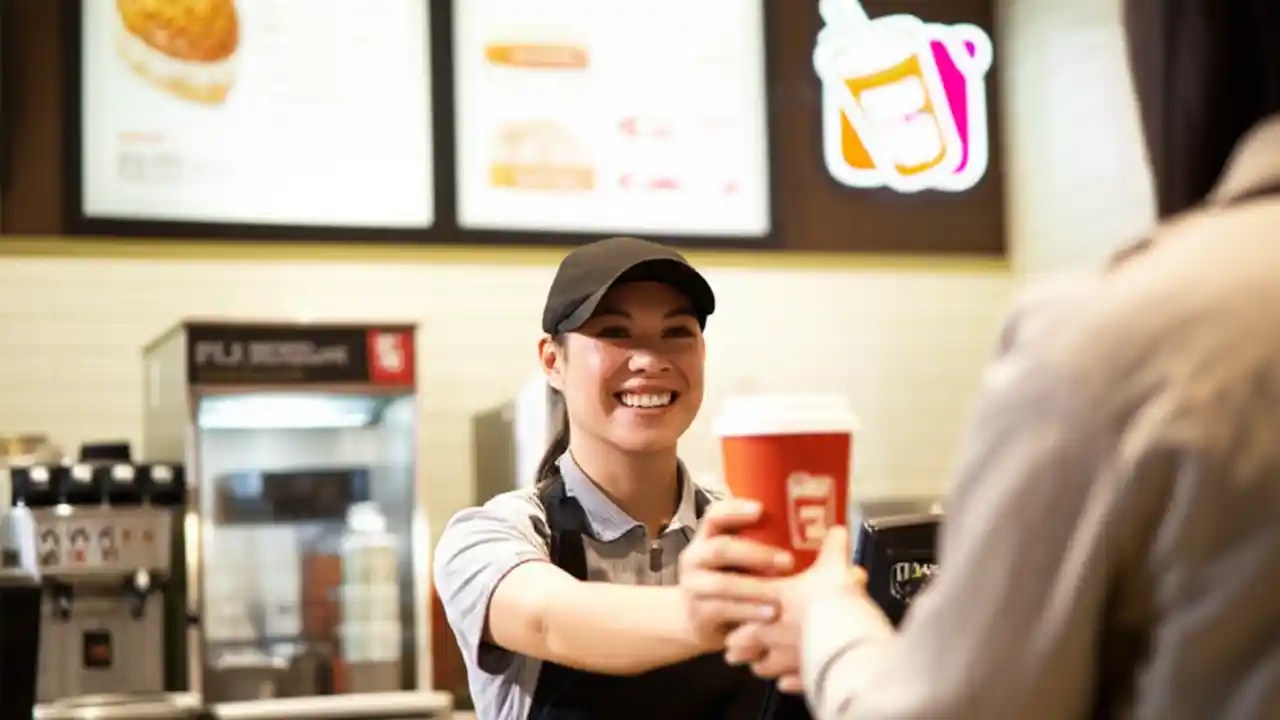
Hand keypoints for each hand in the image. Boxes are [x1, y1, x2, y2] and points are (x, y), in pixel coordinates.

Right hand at [678, 499, 795, 646]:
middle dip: (755, 553)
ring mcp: (694, 586)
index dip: (735, 510)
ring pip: (722, 583)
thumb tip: (832, 531)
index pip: (715, 515)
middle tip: (788, 561)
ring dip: (755, 588)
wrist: (697, 620)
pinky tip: (770, 615)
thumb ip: (767, 543)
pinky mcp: (698, 613)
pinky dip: (748, 612)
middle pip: (720, 548)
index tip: (761, 509)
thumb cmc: (732, 580)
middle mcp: (695, 557)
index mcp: (707, 537)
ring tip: (782, 595)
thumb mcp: (740, 559)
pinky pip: (722, 610)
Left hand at [723, 526, 863, 692]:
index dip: (737, 594)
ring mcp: (786, 657)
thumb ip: (834, 549)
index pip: (747, 595)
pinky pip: (786, 682)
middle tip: (732, 638)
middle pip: (745, 638)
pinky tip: (784, 681)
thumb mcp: (836, 568)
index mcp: (776, 599)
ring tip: (756, 660)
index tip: (729, 596)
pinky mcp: (802, 676)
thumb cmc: (837, 602)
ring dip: (759, 661)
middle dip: (738, 639)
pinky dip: (784, 681)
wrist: (849, 641)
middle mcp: (774, 629)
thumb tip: (838, 529)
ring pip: (761, 664)